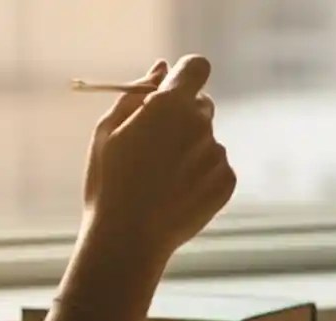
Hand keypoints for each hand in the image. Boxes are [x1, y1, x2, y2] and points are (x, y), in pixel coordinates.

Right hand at [82, 54, 235, 257]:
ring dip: (190, 150)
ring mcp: (217, 154)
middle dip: (183, 116)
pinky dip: (201, 176)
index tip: (174, 89)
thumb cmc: (110, 182)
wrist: (130, 238)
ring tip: (161, 180)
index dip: (185, 75)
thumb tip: (161, 68)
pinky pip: (216, 167)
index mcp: (169, 105)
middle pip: (202, 104)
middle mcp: (200, 124)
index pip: (196, 67)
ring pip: (207, 140)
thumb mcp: (108, 131)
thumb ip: (137, 93)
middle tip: (156, 146)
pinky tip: (177, 195)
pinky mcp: (228, 181)